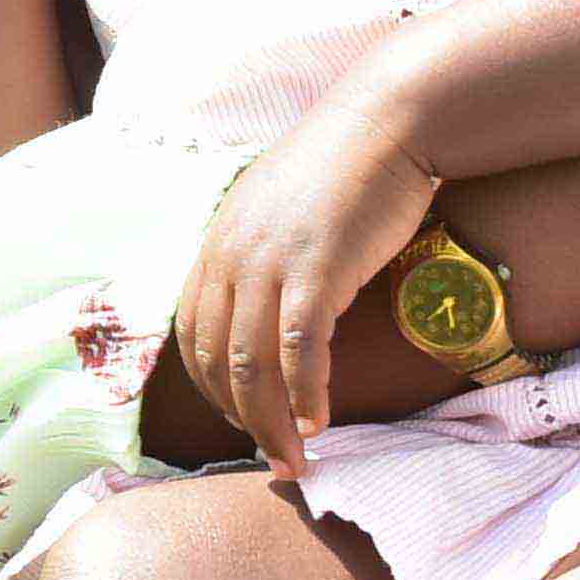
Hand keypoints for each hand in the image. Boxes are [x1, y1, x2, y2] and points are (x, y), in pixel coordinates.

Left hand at [189, 68, 441, 467]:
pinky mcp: (315, 270)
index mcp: (217, 243)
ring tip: (295, 459)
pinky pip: (299, 349)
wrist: (387, 120)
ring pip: (254, 366)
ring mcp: (269, 263)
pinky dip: (305, 394)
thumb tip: (270, 302)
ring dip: (272, 423)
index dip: (212, 389)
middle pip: (218, 362)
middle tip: (272, 458)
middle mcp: (231, 256)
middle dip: (241, 421)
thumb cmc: (345, 164)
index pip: (193, 336)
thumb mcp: (279, 207)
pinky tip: (320, 421)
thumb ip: (262, 251)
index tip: (242, 420)